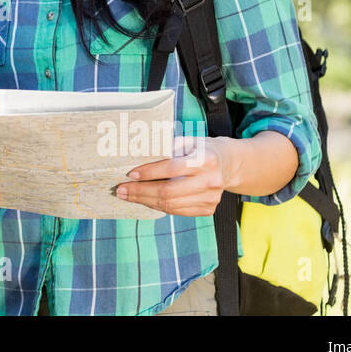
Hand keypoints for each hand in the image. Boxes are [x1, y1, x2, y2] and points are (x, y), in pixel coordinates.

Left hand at [114, 136, 231, 216]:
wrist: (228, 163)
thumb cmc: (202, 149)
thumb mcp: (188, 140)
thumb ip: (167, 146)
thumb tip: (136, 153)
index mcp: (206, 160)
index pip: (172, 168)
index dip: (149, 172)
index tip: (130, 174)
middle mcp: (211, 181)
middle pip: (169, 191)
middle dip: (141, 191)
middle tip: (122, 189)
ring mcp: (211, 198)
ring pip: (171, 205)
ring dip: (145, 201)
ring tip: (128, 196)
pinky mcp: (208, 209)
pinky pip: (177, 211)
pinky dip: (158, 206)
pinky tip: (145, 200)